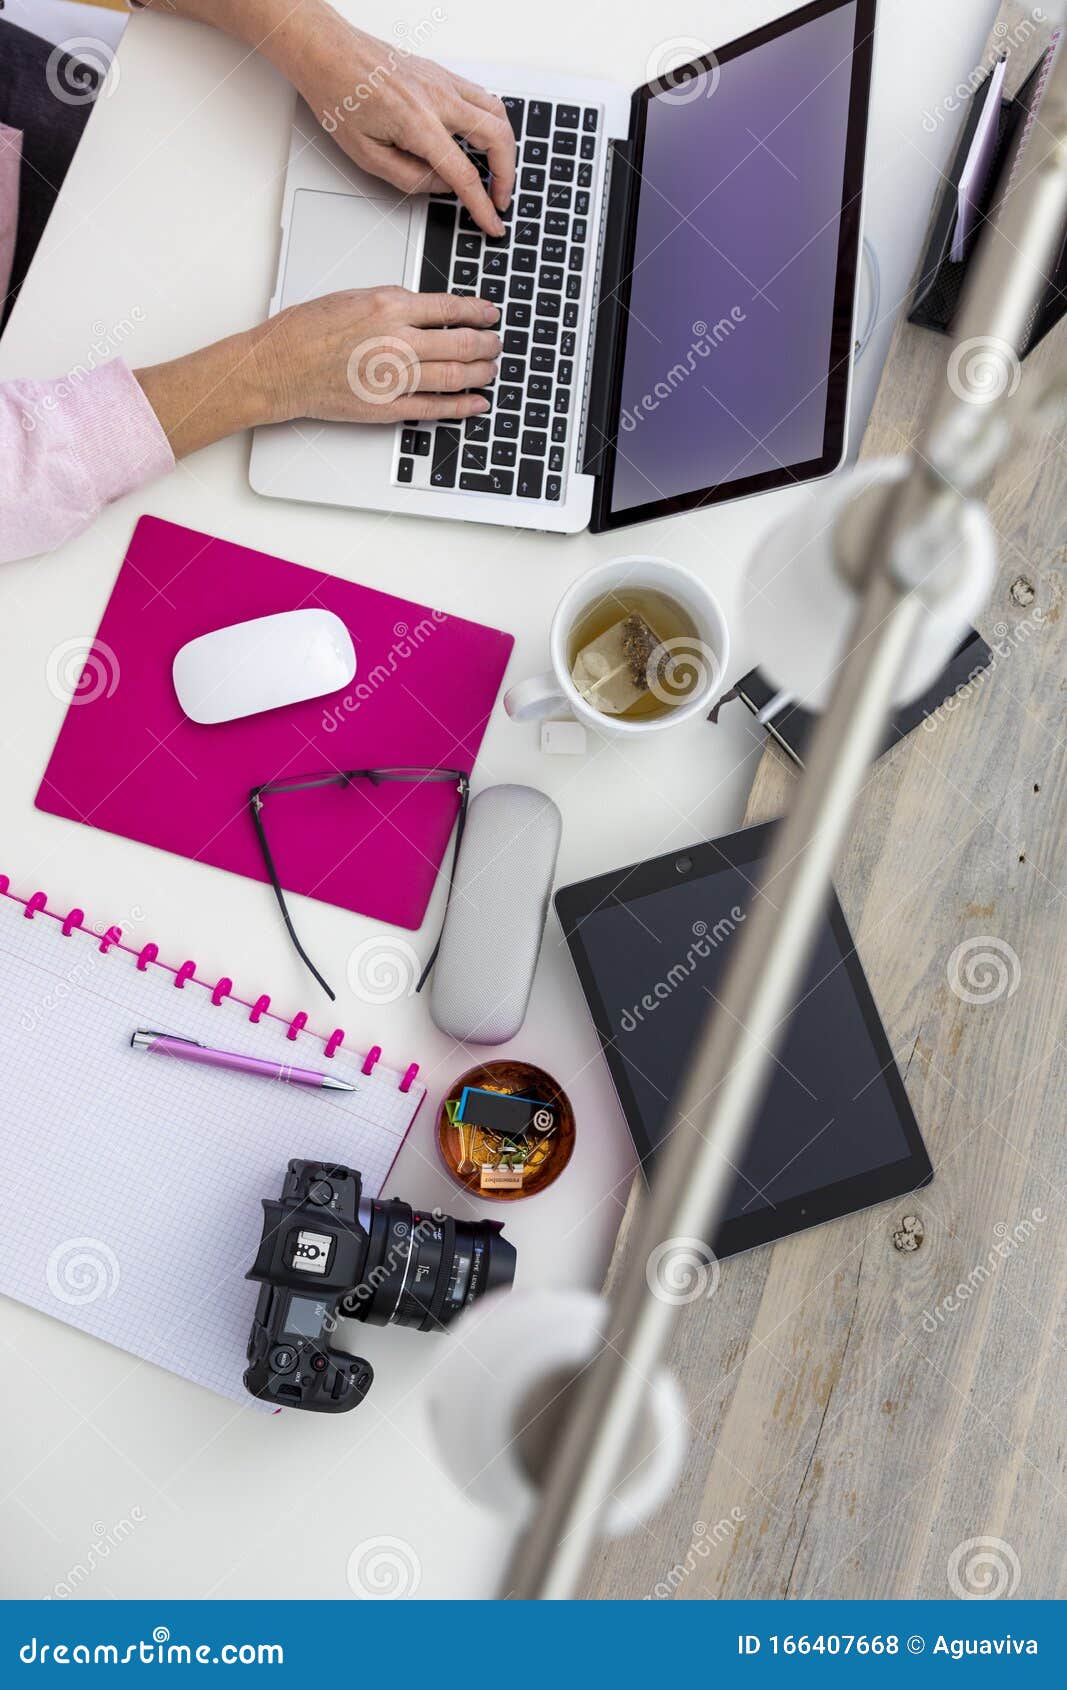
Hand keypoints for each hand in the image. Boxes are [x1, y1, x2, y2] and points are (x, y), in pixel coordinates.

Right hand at [252, 286, 501, 423]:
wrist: (279, 367)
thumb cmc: (307, 330)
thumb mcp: (354, 296)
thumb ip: (393, 302)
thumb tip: (425, 309)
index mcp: (389, 306)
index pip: (449, 307)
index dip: (478, 311)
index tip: (490, 314)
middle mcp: (397, 341)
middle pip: (461, 343)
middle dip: (487, 344)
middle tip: (497, 343)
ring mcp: (394, 378)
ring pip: (455, 375)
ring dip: (481, 373)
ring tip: (492, 370)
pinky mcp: (387, 408)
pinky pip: (435, 408)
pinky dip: (462, 406)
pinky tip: (477, 402)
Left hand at [274, 5, 515, 234]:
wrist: (327, 52)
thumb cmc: (338, 95)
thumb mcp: (366, 155)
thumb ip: (410, 178)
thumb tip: (442, 187)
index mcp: (417, 124)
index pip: (464, 174)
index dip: (483, 205)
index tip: (493, 222)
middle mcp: (437, 98)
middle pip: (496, 137)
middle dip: (507, 174)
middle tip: (500, 198)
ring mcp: (443, 81)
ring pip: (497, 113)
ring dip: (505, 146)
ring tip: (497, 171)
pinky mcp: (441, 73)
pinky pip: (481, 96)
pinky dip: (491, 122)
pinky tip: (482, 139)